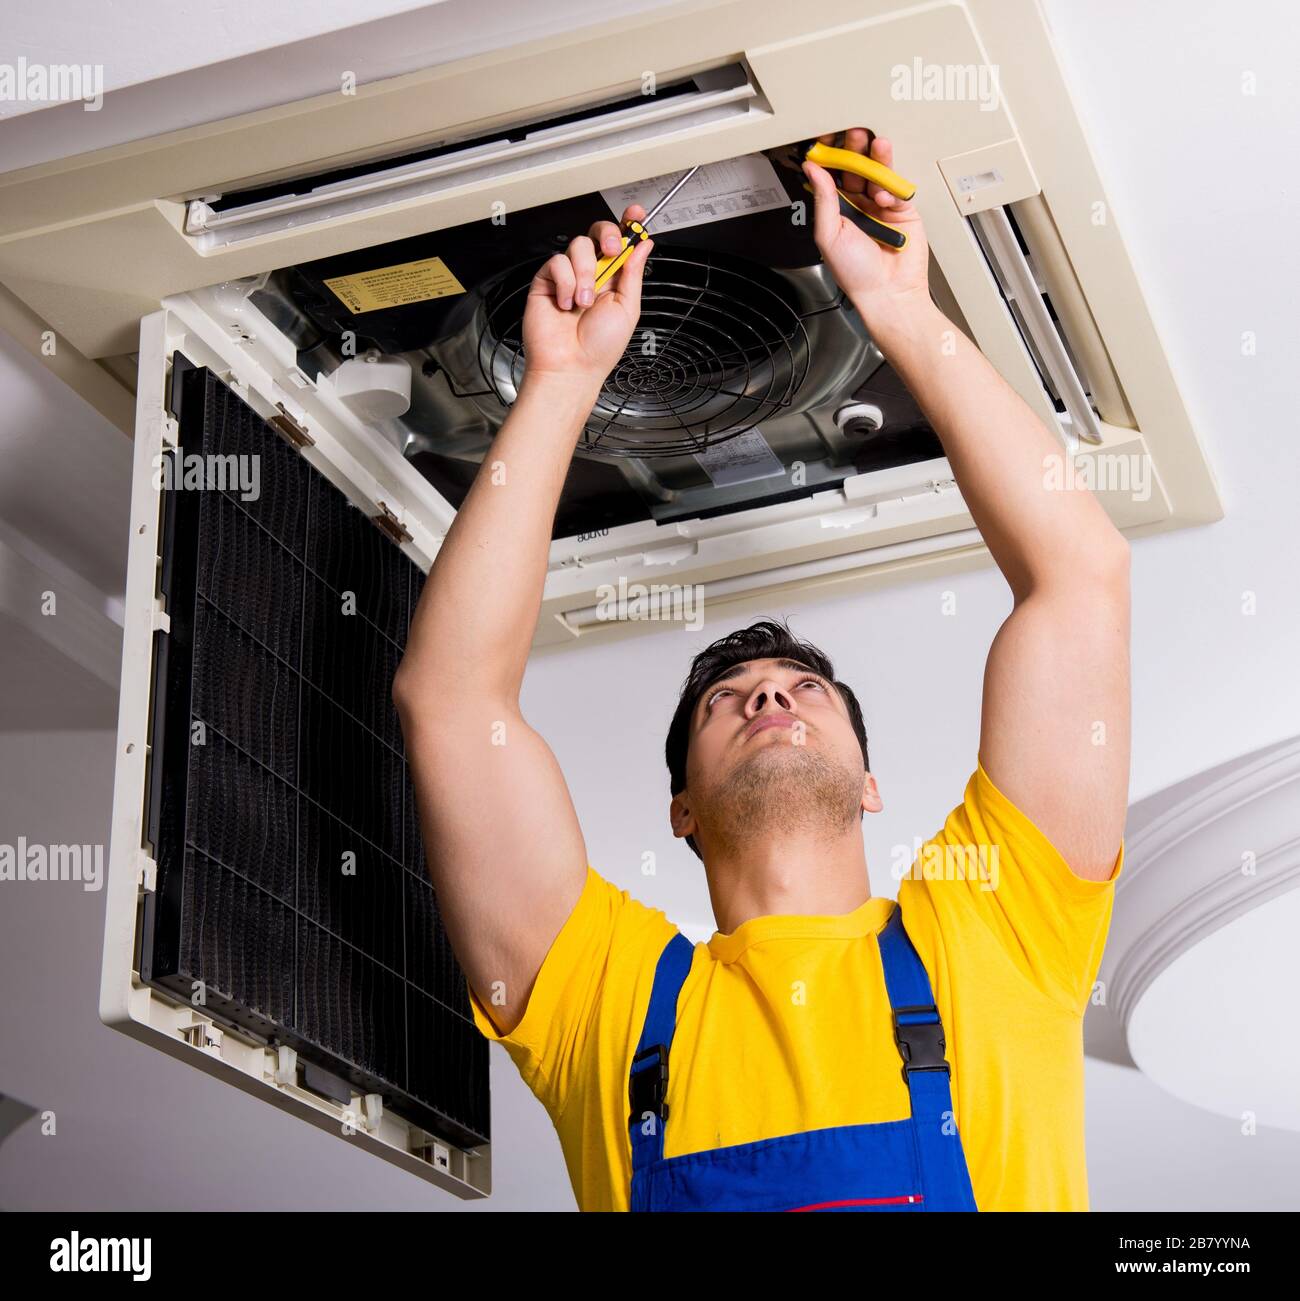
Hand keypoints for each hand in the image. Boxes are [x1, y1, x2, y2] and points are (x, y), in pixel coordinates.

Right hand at [520, 205, 652, 389]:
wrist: (571, 366)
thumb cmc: (599, 348)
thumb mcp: (628, 309)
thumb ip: (633, 274)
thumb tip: (643, 246)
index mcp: (614, 280)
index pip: (621, 243)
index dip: (628, 225)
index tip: (636, 215)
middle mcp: (592, 274)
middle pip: (598, 233)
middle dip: (607, 236)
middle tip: (611, 253)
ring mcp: (569, 276)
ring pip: (579, 246)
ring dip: (585, 274)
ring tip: (583, 302)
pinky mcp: (547, 280)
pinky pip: (557, 262)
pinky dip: (565, 283)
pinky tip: (565, 303)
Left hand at [802, 129, 929, 317]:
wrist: (888, 293)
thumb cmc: (856, 275)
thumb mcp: (828, 236)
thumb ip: (823, 200)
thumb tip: (813, 171)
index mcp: (836, 212)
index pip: (832, 177)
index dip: (830, 159)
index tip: (826, 141)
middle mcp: (858, 207)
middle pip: (856, 170)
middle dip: (855, 150)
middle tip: (853, 133)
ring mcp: (881, 207)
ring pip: (878, 173)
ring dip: (876, 158)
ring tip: (875, 143)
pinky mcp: (902, 210)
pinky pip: (896, 188)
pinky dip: (889, 188)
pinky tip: (882, 196)